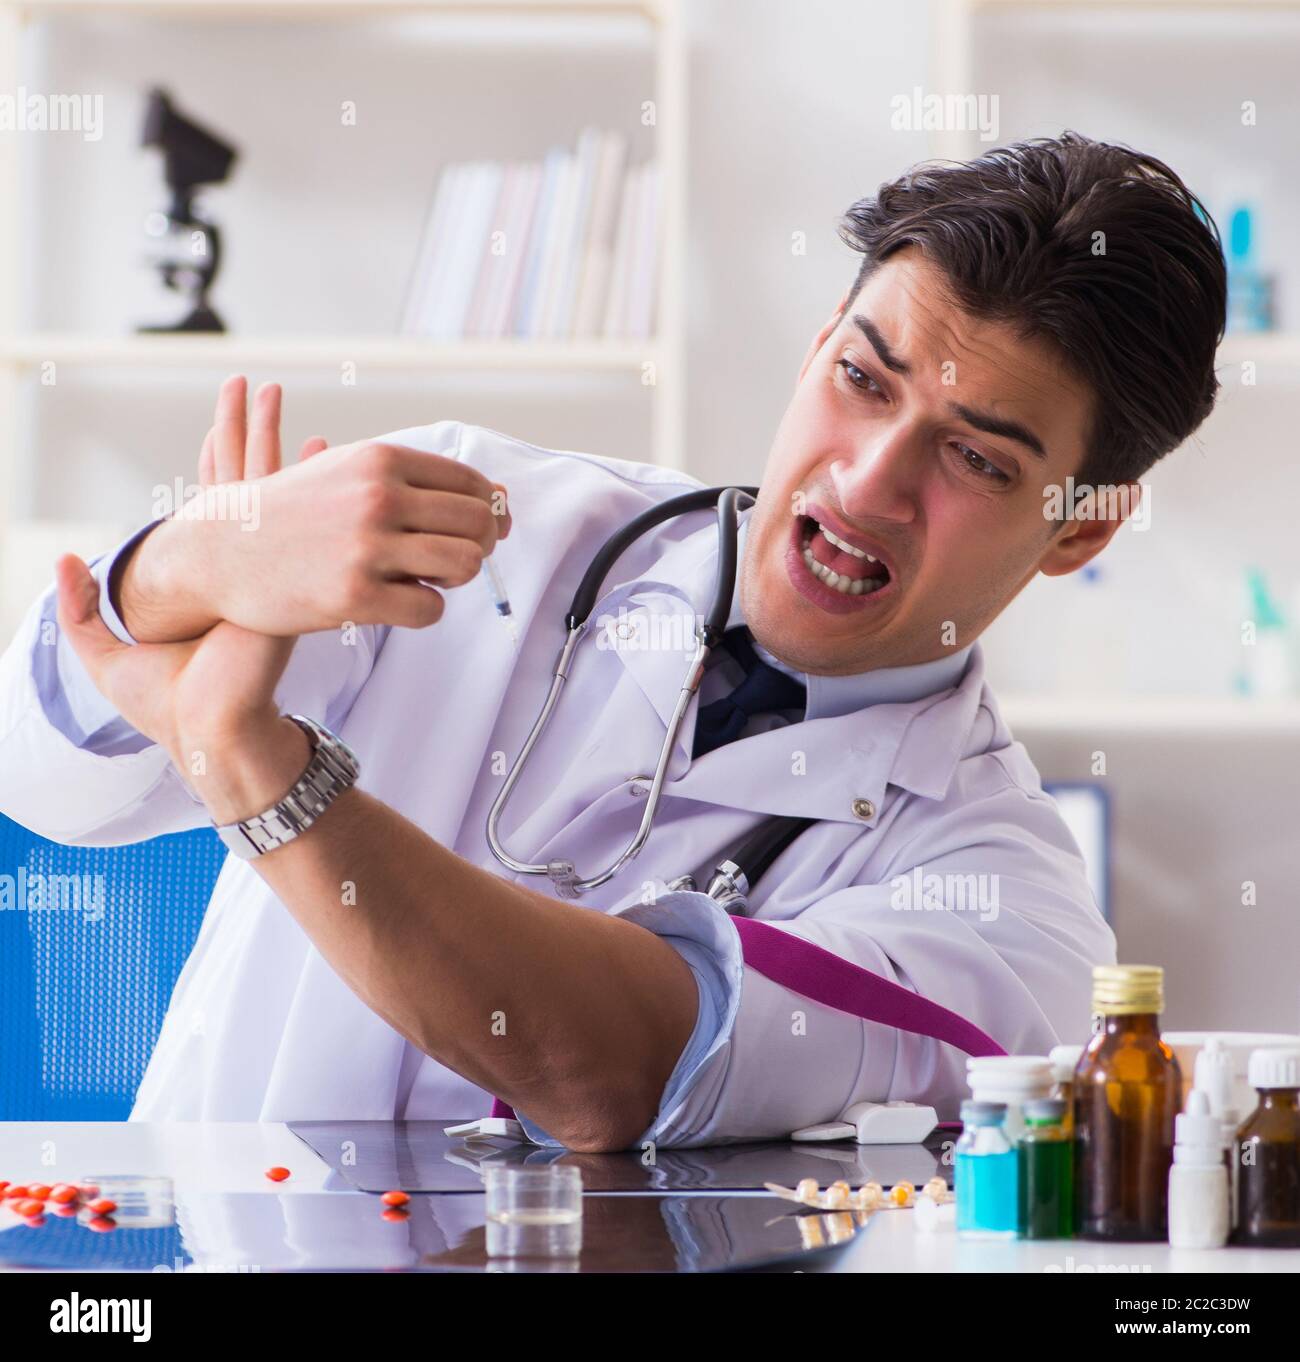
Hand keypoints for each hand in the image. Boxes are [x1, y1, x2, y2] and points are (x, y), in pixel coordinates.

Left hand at [56, 378, 306, 780]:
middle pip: (242, 480)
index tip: (220, 422)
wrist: (210, 730)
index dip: (212, 459)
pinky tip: (319, 445)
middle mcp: (235, 564)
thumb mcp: (105, 653)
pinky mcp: (282, 578)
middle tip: (260, 388)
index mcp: (197, 577)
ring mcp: (262, 567)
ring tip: (276, 393)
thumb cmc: (165, 704)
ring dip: (270, 436)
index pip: (207, 503)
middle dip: (248, 431)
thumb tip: (65, 560)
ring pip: (266, 484)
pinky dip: (300, 477)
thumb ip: (80, 610)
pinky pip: (288, 513)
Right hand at [119, 376, 512, 640]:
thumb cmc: (294, 513)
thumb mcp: (349, 474)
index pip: (472, 484)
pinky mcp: (354, 597)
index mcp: (381, 460)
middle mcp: (378, 497)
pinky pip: (430, 610)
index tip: (476, 530)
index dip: (487, 512)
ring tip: (428, 579)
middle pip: (478, 525)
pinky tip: (400, 602)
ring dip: (457, 579)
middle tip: (453, 560)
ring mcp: (366, 547)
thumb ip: (419, 482)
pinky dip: (425, 610)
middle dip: (480, 546)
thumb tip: (502, 497)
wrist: (219, 551)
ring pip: (465, 566)